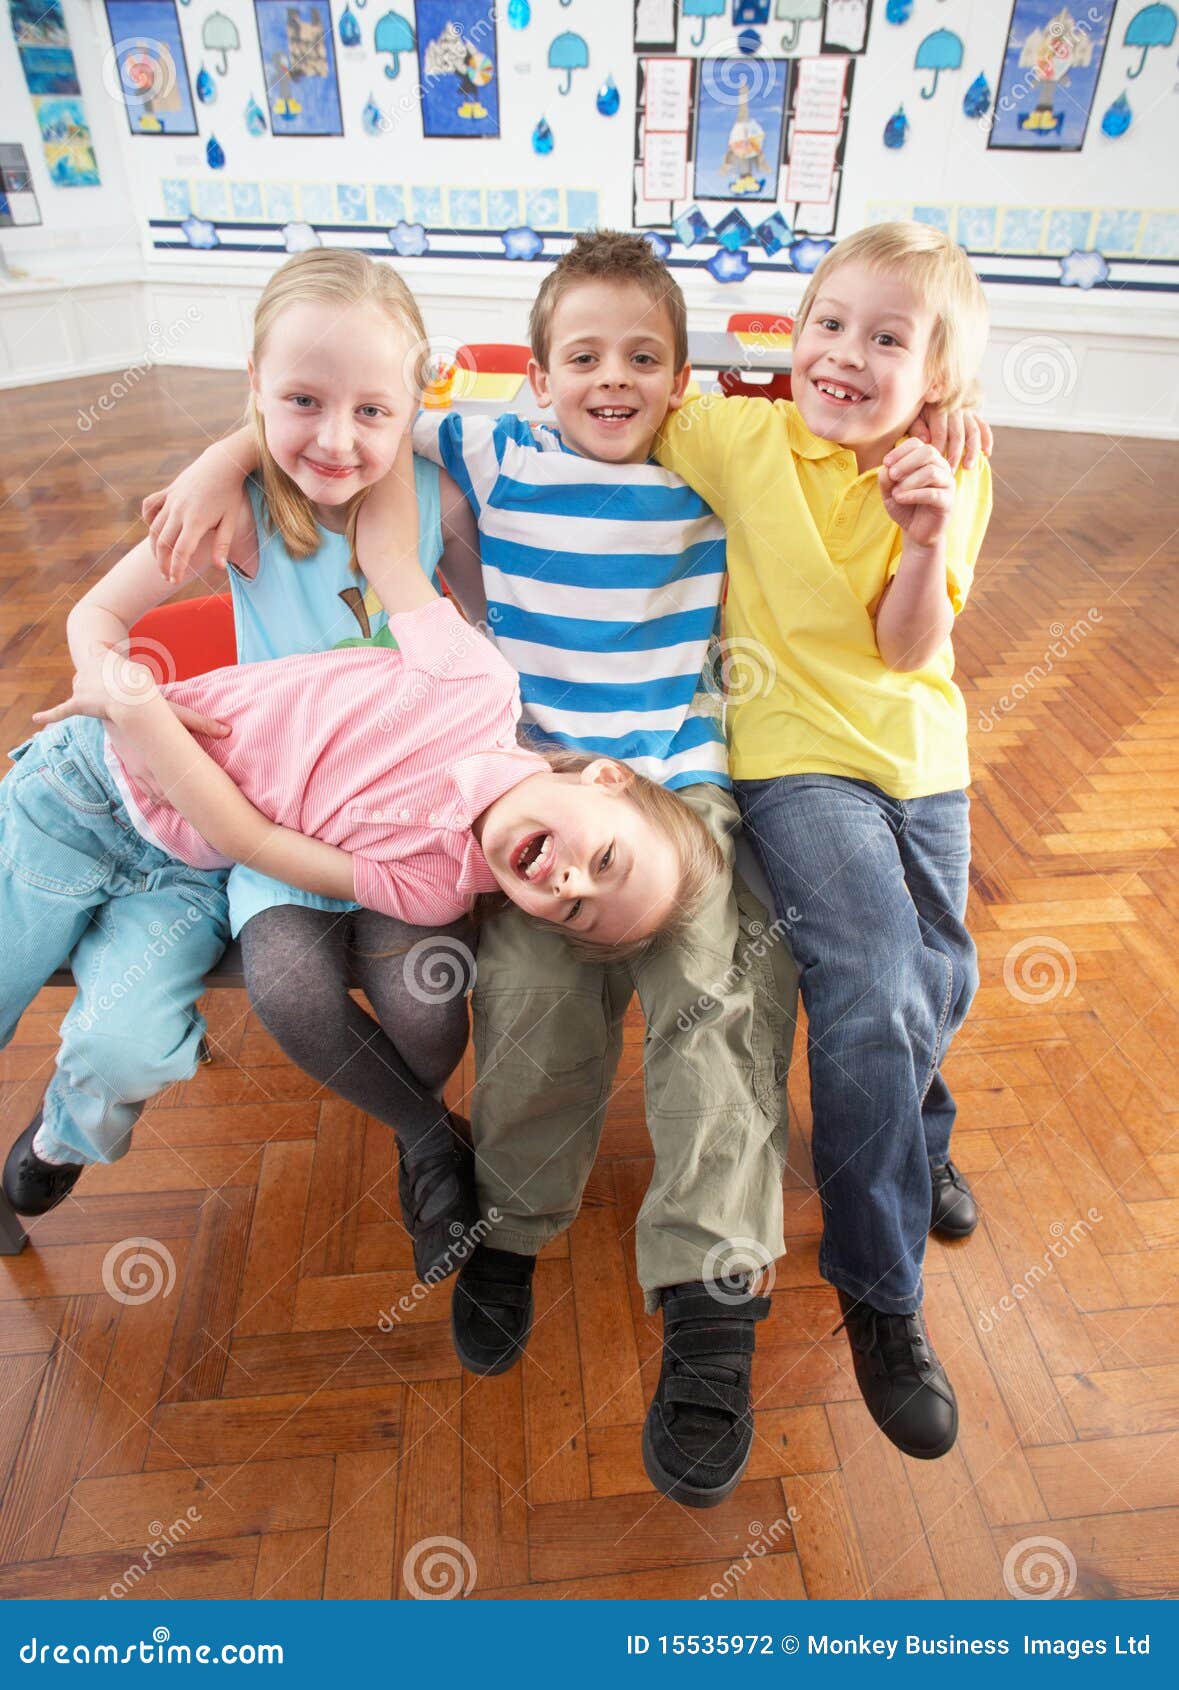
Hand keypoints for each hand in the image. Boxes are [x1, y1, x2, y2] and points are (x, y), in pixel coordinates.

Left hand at [32, 657, 153, 726]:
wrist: (132, 699)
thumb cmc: (140, 684)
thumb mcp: (138, 668)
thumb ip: (127, 671)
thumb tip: (124, 682)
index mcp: (99, 654)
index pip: (97, 647)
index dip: (107, 652)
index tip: (119, 656)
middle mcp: (85, 669)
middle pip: (87, 672)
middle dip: (99, 679)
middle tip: (118, 688)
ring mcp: (80, 687)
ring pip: (81, 689)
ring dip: (92, 695)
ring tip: (111, 703)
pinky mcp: (78, 705)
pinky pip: (60, 711)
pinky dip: (48, 715)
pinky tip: (35, 718)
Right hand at [142, 443, 246, 583]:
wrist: (222, 463)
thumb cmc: (230, 494)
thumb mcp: (231, 520)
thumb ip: (223, 544)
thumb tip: (219, 568)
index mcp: (196, 521)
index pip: (181, 552)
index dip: (176, 569)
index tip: (175, 581)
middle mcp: (179, 511)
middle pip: (163, 543)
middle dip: (163, 564)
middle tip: (167, 577)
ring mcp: (171, 500)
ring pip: (154, 528)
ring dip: (155, 548)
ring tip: (161, 562)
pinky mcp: (167, 491)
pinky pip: (150, 506)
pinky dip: (148, 519)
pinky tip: (153, 531)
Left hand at [879, 439, 955, 548]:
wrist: (916, 531)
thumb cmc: (904, 506)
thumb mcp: (889, 491)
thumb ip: (886, 478)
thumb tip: (887, 467)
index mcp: (927, 460)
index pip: (917, 443)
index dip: (900, 451)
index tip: (886, 463)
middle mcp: (941, 467)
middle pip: (928, 452)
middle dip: (906, 462)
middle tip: (892, 475)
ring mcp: (947, 483)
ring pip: (931, 471)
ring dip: (909, 481)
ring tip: (895, 493)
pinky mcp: (948, 501)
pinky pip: (932, 493)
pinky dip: (913, 494)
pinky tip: (900, 499)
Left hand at [911, 403, 992, 471]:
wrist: (929, 395)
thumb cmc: (918, 413)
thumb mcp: (913, 417)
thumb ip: (917, 428)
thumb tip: (925, 440)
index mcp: (938, 409)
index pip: (941, 432)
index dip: (939, 449)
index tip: (936, 465)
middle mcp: (955, 409)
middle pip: (958, 434)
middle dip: (955, 455)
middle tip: (951, 472)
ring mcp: (967, 412)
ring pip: (973, 432)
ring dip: (972, 451)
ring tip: (968, 467)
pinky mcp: (975, 415)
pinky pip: (984, 427)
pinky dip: (987, 440)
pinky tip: (987, 454)